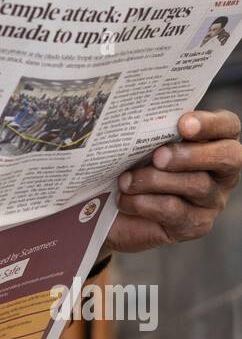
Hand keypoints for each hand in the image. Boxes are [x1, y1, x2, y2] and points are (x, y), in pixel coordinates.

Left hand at [106, 109, 241, 253]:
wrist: (110, 207)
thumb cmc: (130, 163)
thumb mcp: (141, 141)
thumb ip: (151, 127)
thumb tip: (138, 113)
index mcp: (214, 141)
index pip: (228, 126)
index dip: (210, 123)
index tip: (183, 123)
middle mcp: (222, 171)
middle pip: (227, 157)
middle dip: (191, 154)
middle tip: (158, 156)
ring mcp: (212, 200)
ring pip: (197, 184)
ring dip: (155, 180)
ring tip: (126, 180)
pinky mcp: (196, 225)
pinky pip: (175, 210)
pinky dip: (145, 202)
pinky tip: (125, 199)